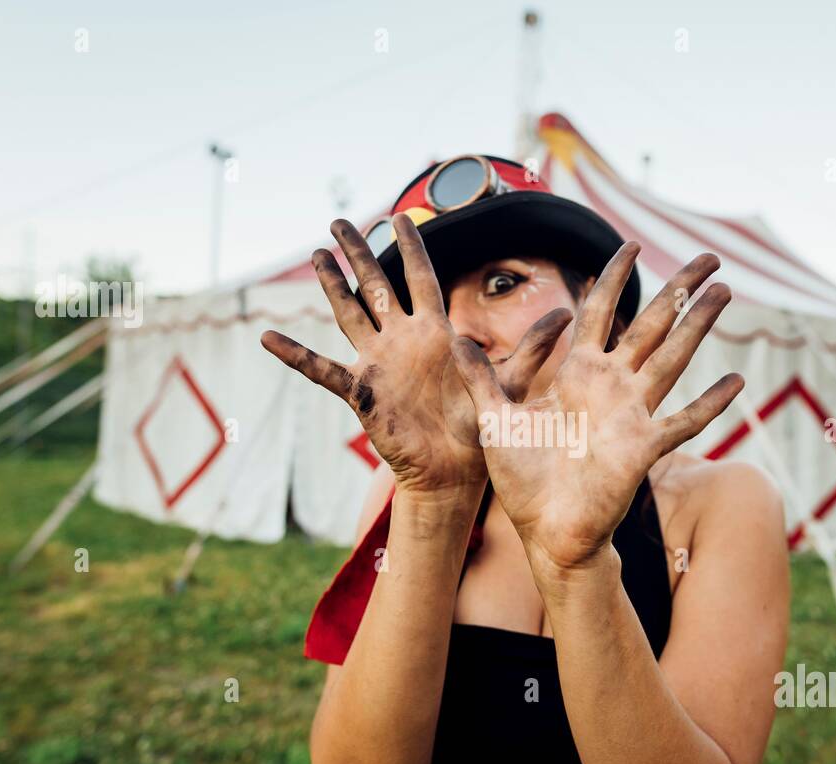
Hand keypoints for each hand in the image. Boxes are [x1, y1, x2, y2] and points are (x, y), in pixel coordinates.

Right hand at [261, 214, 570, 498]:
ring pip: (350, 314)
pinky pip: (321, 370)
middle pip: (376, 286)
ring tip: (316, 255)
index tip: (400, 217)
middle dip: (359, 253)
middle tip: (339, 221)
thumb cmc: (480, 430)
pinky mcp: (362, 392)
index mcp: (436, 333)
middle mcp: (403, 341)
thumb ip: (533, 346)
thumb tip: (568, 314)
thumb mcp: (510, 380)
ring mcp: (379, 364)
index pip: (421, 279)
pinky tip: (266, 337)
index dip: (410, 248)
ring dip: (332, 286)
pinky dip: (294, 354)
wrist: (454, 473)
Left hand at [450, 241, 743, 569]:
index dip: (615, 277)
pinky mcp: (643, 447)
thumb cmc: (521, 480)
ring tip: (725, 292)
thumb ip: (481, 378)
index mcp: (576, 373)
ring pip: (673, 357)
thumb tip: (455, 338)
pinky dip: (710, 403)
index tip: (632, 244)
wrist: (545, 531)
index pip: (600, 311)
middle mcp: (610, 385)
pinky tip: (737, 382)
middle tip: (709, 257)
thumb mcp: (493, 420)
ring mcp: (632, 414)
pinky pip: (684, 420)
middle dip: (679, 289)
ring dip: (699, 325)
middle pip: (651, 323)